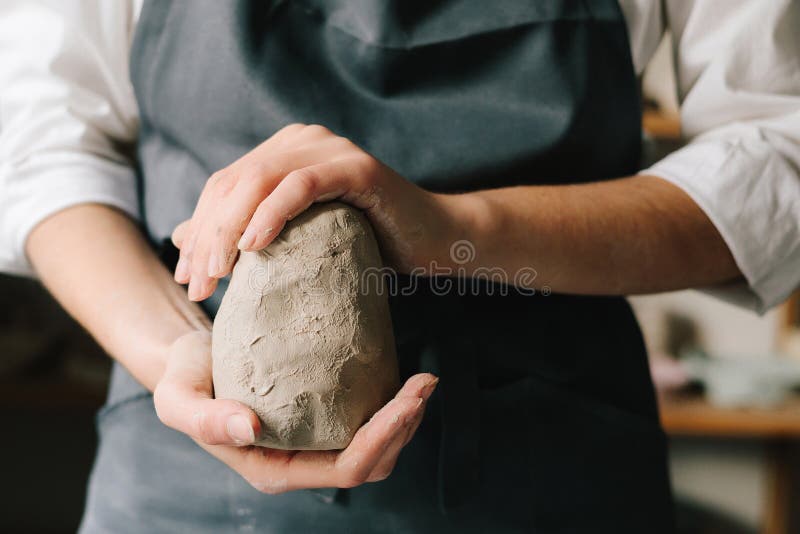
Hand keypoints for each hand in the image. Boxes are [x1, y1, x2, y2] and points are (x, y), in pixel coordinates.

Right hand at [154, 331, 437, 492]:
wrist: (189, 360)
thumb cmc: (184, 380)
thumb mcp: (178, 399)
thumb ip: (204, 420)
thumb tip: (250, 429)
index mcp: (275, 469)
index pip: (345, 470)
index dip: (382, 440)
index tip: (406, 402)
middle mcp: (301, 462)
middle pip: (372, 463)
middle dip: (405, 428)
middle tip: (426, 383)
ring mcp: (315, 441)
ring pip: (377, 447)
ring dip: (406, 418)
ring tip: (424, 381)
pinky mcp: (323, 416)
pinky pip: (366, 419)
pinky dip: (390, 402)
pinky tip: (401, 374)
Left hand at [171, 123, 464, 300]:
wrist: (437, 241)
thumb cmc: (371, 244)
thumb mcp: (297, 241)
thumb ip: (245, 231)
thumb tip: (180, 236)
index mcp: (285, 151)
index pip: (223, 186)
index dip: (199, 230)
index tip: (188, 279)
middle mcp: (303, 140)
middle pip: (234, 183)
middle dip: (207, 236)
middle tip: (197, 286)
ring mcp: (330, 149)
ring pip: (259, 182)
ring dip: (229, 230)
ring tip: (217, 274)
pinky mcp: (356, 168)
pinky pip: (300, 186)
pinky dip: (271, 214)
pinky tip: (253, 248)